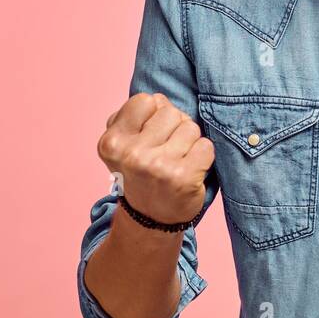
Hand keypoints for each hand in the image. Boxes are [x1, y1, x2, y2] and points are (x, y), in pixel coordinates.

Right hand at [97, 92, 214, 225]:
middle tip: (166, 149)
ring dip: (189, 141)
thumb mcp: (123, 145)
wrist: (150, 218)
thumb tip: (160, 99)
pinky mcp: (183, 178)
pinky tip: (190, 168)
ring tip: (177, 160)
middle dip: (174, 127)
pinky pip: (206, 146)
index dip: (154, 113)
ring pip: (191, 127)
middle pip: (171, 112)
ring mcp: (158, 166)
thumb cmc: (140, 172)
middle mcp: (132, 154)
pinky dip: (203, 155)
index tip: (150, 132)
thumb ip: (134, 116)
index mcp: (112, 142)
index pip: (146, 100)